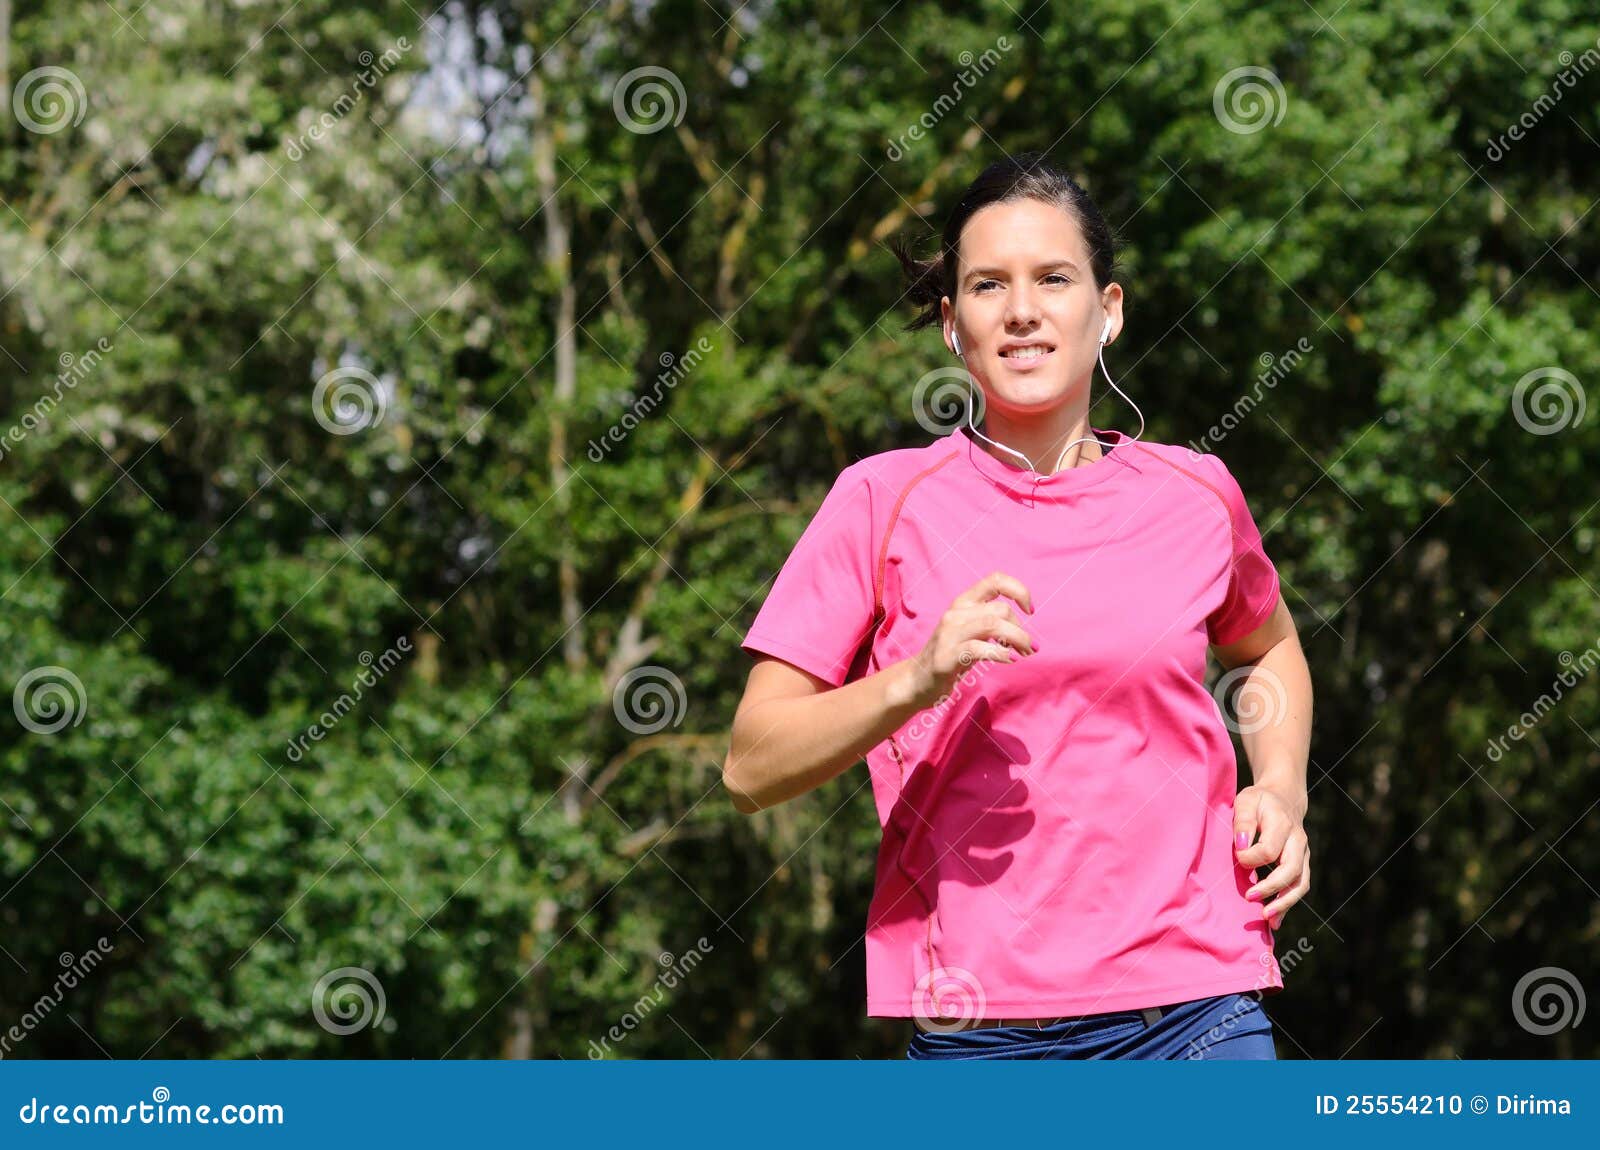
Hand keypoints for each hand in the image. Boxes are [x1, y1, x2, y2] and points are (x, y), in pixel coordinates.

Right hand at [899, 570, 1036, 710]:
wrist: (919, 680)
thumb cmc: (952, 656)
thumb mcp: (971, 632)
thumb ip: (990, 622)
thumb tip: (1023, 628)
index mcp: (963, 602)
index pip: (996, 579)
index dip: (1019, 590)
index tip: (1030, 610)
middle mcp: (956, 613)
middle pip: (1001, 609)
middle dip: (1021, 629)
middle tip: (1028, 649)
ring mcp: (950, 633)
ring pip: (993, 624)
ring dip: (1017, 639)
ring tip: (1025, 654)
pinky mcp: (948, 655)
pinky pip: (980, 648)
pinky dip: (1001, 653)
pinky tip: (1010, 661)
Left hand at [1233, 782, 1309, 930]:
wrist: (1284, 798)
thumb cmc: (1260, 801)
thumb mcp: (1246, 800)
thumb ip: (1243, 821)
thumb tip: (1242, 847)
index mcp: (1283, 824)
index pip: (1270, 850)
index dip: (1252, 858)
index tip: (1238, 857)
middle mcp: (1298, 841)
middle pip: (1291, 870)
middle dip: (1271, 888)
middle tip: (1249, 898)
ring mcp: (1303, 854)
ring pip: (1300, 883)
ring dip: (1284, 903)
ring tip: (1267, 919)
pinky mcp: (1302, 864)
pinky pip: (1299, 887)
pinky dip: (1288, 904)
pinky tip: (1275, 921)